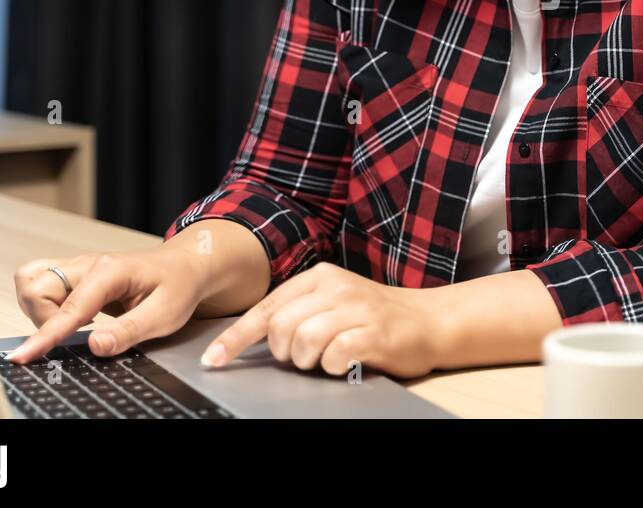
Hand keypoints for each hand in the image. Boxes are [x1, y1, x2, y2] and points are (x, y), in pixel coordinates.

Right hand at [8, 247, 207, 363]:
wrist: (186, 265)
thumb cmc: (178, 286)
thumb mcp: (165, 315)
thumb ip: (129, 331)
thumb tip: (95, 346)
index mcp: (109, 272)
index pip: (68, 308)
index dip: (45, 335)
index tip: (23, 355)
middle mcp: (87, 264)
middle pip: (34, 287)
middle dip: (41, 318)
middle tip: (72, 335)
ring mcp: (79, 268)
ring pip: (31, 283)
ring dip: (39, 309)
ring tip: (71, 325)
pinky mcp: (75, 276)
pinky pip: (41, 286)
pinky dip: (45, 305)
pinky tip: (74, 317)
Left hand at [199, 262, 448, 378]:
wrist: (429, 320)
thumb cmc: (375, 316)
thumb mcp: (333, 302)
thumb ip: (298, 310)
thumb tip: (252, 336)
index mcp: (319, 278)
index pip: (266, 308)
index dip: (235, 337)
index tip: (213, 360)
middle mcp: (335, 288)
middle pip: (280, 327)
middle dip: (283, 352)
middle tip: (304, 356)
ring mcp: (356, 309)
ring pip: (304, 340)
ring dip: (308, 360)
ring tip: (326, 358)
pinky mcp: (374, 332)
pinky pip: (335, 355)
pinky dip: (334, 366)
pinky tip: (345, 362)